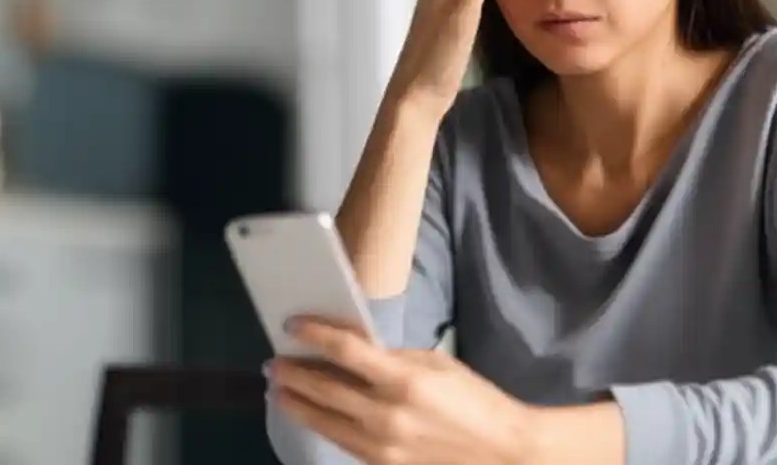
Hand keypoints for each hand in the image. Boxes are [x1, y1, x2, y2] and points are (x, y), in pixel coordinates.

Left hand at [268, 317, 533, 464]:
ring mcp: (382, 447)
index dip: (313, 334)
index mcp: (404, 380)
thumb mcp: (436, 364)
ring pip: (324, 421)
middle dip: (293, 372)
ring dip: (296, 402)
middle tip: (274, 362)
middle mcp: (387, 415)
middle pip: (324, 388)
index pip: (344, 351)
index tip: (291, 324)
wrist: (503, 453)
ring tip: (279, 390)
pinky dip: (322, 425)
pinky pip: (342, 443)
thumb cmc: (473, 400)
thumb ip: (392, 358)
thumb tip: (353, 350)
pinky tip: (310, 415)